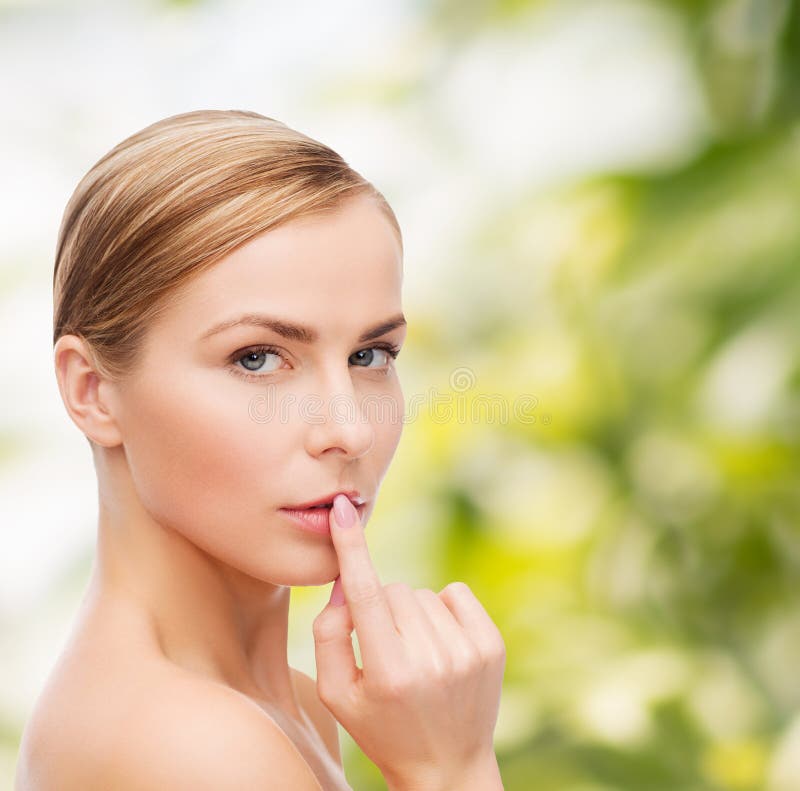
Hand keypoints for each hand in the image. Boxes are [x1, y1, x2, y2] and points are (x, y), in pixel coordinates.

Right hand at [312, 494, 505, 789]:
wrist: (446, 767)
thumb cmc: (381, 728)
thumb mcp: (337, 693)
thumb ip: (328, 633)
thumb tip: (345, 582)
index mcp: (388, 674)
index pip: (366, 594)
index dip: (351, 549)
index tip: (341, 510)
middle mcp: (432, 661)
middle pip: (393, 590)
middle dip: (382, 608)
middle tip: (387, 648)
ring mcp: (466, 653)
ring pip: (422, 594)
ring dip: (412, 614)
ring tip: (416, 654)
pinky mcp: (491, 646)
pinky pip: (455, 593)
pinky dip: (442, 610)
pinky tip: (440, 642)